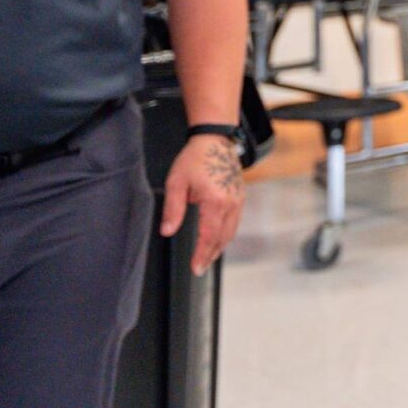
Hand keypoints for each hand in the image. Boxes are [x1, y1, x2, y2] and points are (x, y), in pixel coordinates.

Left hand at [161, 134, 244, 273]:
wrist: (215, 139)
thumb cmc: (195, 158)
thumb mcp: (176, 183)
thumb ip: (173, 210)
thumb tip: (168, 231)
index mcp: (215, 202)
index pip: (208, 236)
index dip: (201, 255)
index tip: (195, 268)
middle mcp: (231, 203)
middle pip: (222, 238)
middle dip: (211, 255)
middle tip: (200, 268)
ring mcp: (238, 199)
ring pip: (231, 231)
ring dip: (220, 246)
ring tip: (208, 257)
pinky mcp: (240, 195)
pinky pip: (235, 220)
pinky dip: (226, 233)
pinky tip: (218, 237)